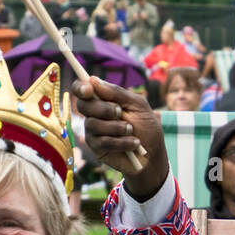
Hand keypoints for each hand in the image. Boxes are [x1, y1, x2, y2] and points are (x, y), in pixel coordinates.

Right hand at [70, 77, 168, 199]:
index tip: (89, 89)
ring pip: (92, 124)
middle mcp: (94, 114)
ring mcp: (93, 131)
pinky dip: (121, 142)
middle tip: (120, 112)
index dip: (80, 87)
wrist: (153, 155)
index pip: (82, 89)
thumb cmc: (146, 128)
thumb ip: (118, 93)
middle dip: (103, 108)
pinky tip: (134, 144)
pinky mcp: (97, 148)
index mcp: (103, 99)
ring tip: (132, 131)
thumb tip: (93, 80)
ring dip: (116, 127)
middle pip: (83, 105)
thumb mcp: (138, 105)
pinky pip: (102, 141)